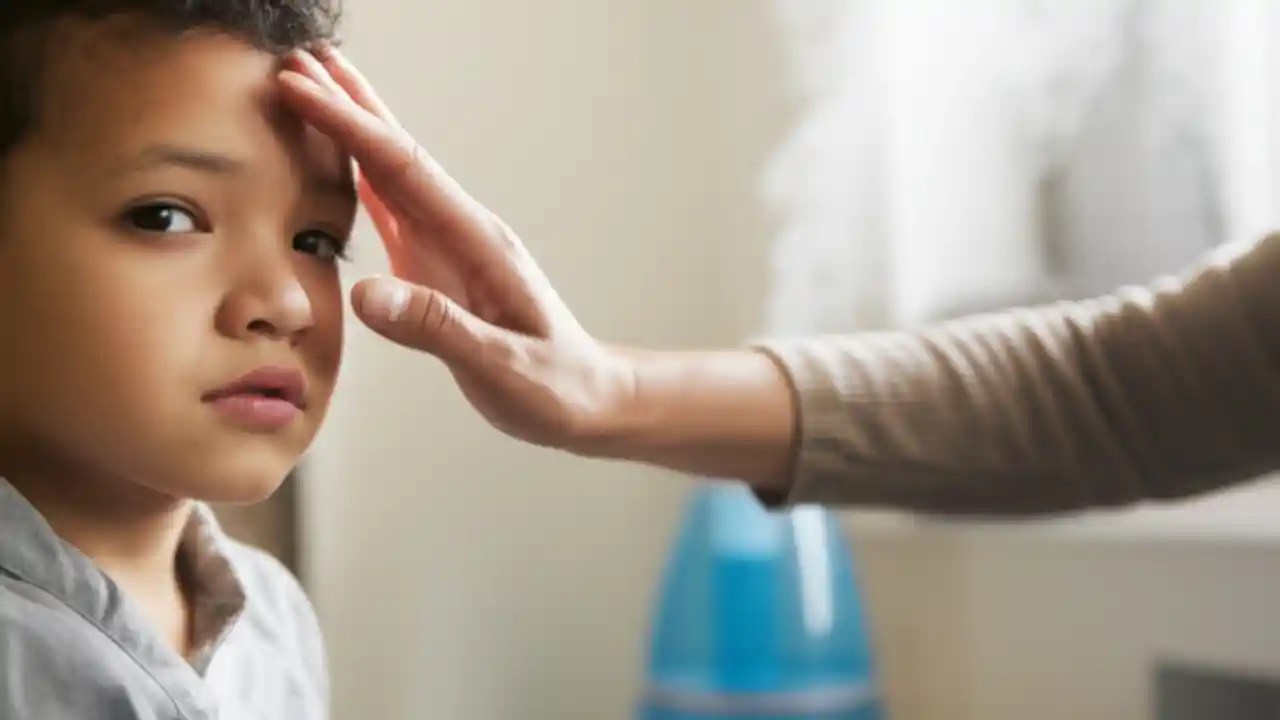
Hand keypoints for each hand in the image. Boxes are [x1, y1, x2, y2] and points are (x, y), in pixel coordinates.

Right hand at [277, 46, 635, 449]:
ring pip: (390, 176)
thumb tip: (367, 293)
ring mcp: (449, 247)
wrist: (589, 399)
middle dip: (349, 103)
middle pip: (396, 153)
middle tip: (299, 58)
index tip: (303, 89)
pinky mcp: (439, 268)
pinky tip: (341, 163)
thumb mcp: (501, 365)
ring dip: (351, 131)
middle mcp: (461, 232)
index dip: (350, 127)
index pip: (403, 169)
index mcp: (477, 242)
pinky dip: (359, 180)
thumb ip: (437, 328)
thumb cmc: (556, 386)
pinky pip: (393, 213)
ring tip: (312, 89)